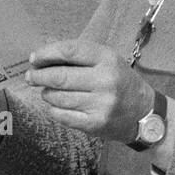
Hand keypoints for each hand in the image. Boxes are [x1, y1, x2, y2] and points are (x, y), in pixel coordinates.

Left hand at [26, 39, 153, 142]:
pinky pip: (63, 116)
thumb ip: (79, 56)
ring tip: (46, 91)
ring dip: (46, 93)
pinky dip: (53, 110)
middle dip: (39, 76)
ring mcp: (101, 104)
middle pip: (60, 76)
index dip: (47, 53)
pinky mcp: (95, 123)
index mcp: (107, 59)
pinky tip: (54, 106)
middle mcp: (105, 81)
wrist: (144, 112)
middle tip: (30, 76)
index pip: (70, 51)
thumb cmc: (119, 81)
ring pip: (58, 97)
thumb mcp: (107, 60)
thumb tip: (43, 57)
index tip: (34, 58)